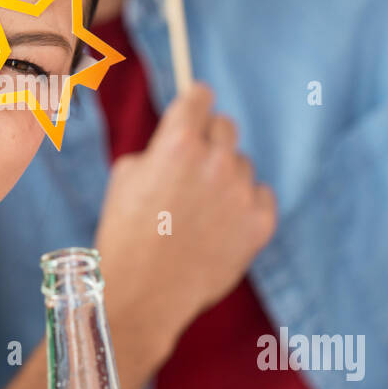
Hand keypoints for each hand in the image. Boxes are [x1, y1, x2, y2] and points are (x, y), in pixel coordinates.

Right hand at [94, 84, 276, 364]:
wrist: (143, 293)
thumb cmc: (126, 233)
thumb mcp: (126, 175)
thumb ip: (159, 148)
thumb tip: (181, 140)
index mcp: (178, 142)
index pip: (200, 95)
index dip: (194, 102)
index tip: (195, 110)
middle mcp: (215, 160)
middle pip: (225, 126)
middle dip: (209, 141)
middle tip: (193, 168)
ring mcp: (241, 192)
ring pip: (242, 165)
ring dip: (225, 178)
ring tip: (199, 211)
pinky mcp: (260, 222)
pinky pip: (261, 195)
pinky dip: (245, 206)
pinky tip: (221, 225)